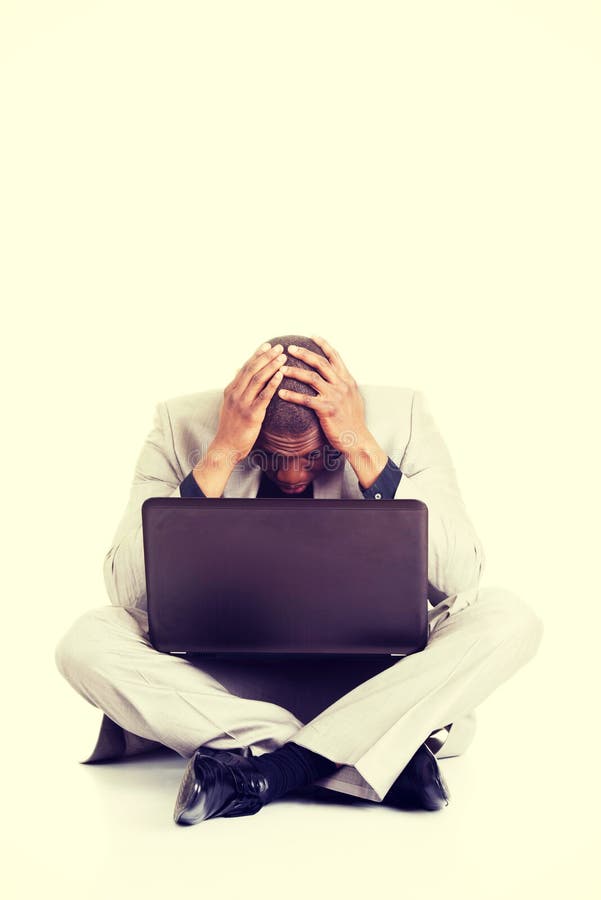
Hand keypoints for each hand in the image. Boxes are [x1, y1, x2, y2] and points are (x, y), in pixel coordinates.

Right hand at [213, 342, 287, 463]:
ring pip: (258, 379)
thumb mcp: (230, 405)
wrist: (226, 447)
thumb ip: (236, 389)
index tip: (267, 345)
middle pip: (252, 369)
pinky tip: (281, 375)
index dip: (257, 355)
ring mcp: (242, 403)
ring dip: (271, 366)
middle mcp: (234, 394)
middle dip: (266, 356)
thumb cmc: (231, 428)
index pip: (245, 367)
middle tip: (279, 347)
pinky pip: (263, 396)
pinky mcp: (251, 414)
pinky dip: (272, 384)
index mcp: (230, 390)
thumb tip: (239, 372)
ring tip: (283, 357)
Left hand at [277, 335, 370, 455]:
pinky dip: (292, 395)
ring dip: (294, 372)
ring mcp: (335, 396)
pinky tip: (281, 393)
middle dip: (304, 353)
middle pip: (321, 363)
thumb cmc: (352, 421)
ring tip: (280, 369)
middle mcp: (342, 385)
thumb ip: (344, 385)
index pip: (335, 357)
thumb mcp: (353, 398)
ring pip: (312, 378)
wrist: (357, 438)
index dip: (323, 345)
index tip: (312, 335)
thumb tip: (337, 377)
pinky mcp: (327, 409)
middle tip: (290, 348)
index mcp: (347, 380)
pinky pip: (306, 399)